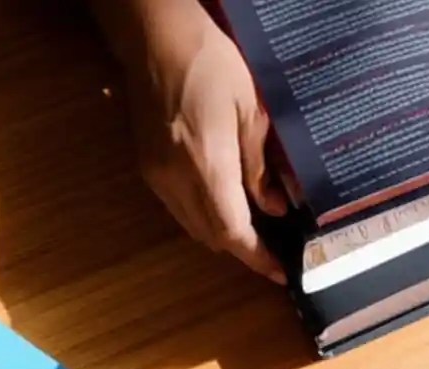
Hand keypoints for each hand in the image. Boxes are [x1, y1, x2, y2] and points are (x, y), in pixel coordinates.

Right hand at [98, 0, 287, 281]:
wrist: (155, 38)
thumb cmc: (210, 63)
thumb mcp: (251, 110)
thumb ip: (261, 165)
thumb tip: (275, 206)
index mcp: (206, 165)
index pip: (232, 232)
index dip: (257, 258)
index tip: (281, 271)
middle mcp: (175, 179)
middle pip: (211, 236)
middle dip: (243, 249)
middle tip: (275, 250)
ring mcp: (156, 175)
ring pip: (192, 225)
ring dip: (222, 234)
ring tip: (254, 230)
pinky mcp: (147, 166)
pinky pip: (178, 208)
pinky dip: (203, 215)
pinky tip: (224, 202)